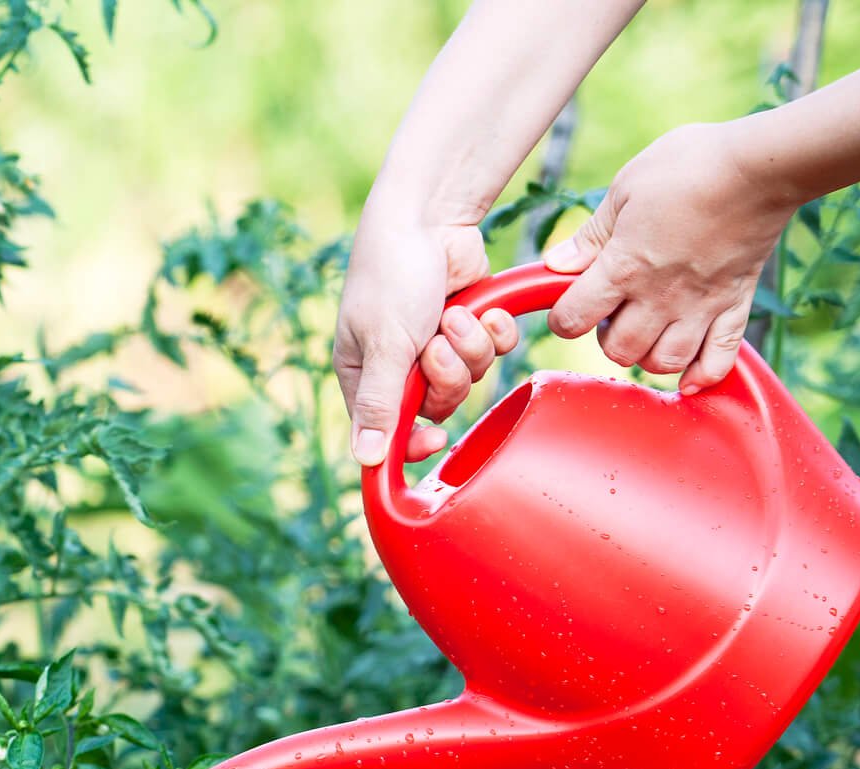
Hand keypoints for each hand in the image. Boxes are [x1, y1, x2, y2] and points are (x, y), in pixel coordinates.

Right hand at [334, 219, 520, 466]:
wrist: (430, 216)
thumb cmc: (391, 275)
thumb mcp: (384, 344)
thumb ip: (380, 404)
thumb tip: (365, 460)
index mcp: (363, 375)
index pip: (385, 433)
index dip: (412, 445)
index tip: (434, 443)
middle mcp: (400, 365)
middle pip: (438, 406)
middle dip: (447, 375)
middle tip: (436, 344)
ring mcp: (438, 345)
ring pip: (472, 378)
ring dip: (471, 346)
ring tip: (456, 313)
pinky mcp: (472, 325)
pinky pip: (496, 351)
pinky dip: (495, 330)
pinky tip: (483, 309)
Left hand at [544, 122, 799, 391]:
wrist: (761, 165)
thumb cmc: (689, 166)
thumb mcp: (626, 189)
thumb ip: (591, 234)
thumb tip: (555, 265)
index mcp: (624, 266)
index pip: (573, 319)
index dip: (564, 317)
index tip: (571, 303)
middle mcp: (660, 296)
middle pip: (618, 351)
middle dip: (607, 338)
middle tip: (616, 311)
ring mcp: (700, 306)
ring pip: (663, 363)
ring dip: (648, 355)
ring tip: (649, 330)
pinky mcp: (735, 305)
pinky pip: (718, 361)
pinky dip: (702, 375)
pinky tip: (689, 374)